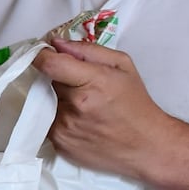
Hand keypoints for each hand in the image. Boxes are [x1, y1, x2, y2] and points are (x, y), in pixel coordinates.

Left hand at [33, 38, 180, 182]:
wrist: (145, 146)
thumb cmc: (136, 104)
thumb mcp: (122, 66)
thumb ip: (88, 51)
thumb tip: (56, 43)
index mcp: (93, 83)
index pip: (51, 64)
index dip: (42, 56)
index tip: (44, 54)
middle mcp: (75, 106)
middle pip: (48, 82)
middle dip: (58, 79)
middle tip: (79, 84)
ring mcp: (65, 128)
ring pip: (46, 102)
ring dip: (58, 99)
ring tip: (83, 105)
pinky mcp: (59, 143)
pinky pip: (48, 121)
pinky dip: (58, 117)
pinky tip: (79, 120)